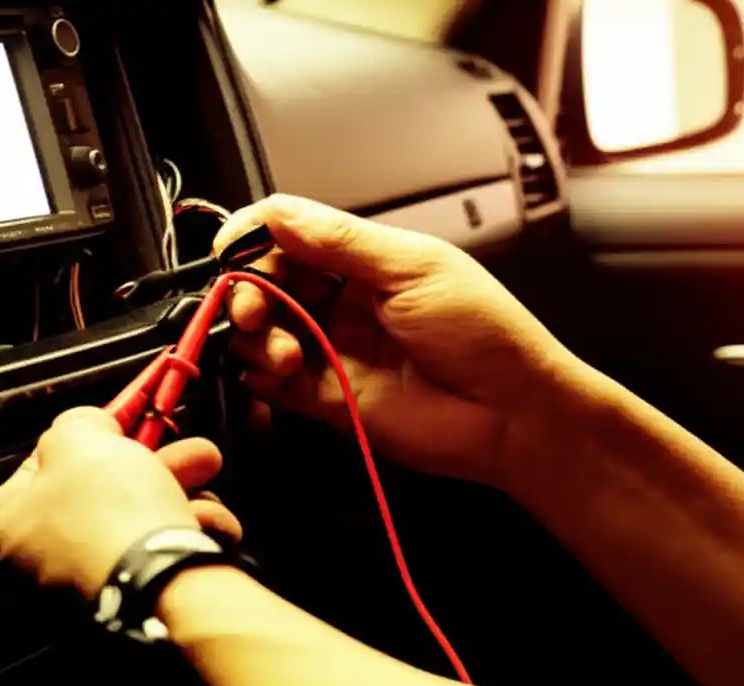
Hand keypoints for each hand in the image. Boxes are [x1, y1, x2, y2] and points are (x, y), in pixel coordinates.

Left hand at [0, 407, 240, 598]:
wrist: (159, 591)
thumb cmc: (107, 511)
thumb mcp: (80, 438)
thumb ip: (77, 423)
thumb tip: (91, 428)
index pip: (42, 470)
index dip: (91, 443)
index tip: (127, 430)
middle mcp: (29, 571)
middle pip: (100, 499)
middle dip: (158, 467)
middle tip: (195, 455)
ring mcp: (78, 600)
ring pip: (137, 530)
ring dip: (184, 499)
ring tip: (210, 491)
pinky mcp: (125, 617)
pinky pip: (155, 566)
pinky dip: (188, 540)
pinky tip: (210, 529)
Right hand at [215, 194, 575, 484]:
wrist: (512, 414)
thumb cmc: (485, 334)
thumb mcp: (414, 268)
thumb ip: (339, 241)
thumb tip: (277, 213)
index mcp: (365, 260)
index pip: (289, 236)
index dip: (254, 239)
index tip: (230, 250)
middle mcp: (342, 302)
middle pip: (265, 284)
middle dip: (248, 292)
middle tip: (256, 309)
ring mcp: (332, 351)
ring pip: (262, 334)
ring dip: (256, 339)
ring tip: (284, 353)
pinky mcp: (328, 401)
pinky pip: (273, 386)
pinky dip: (260, 378)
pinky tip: (274, 375)